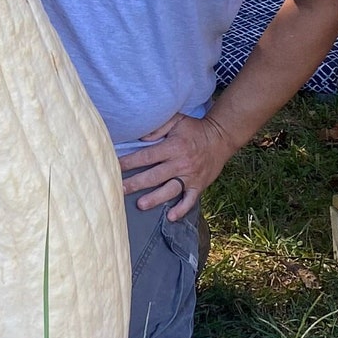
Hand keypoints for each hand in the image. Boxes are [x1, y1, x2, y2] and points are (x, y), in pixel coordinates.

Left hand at [118, 112, 232, 221]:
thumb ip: (158, 127)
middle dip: (136, 183)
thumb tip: (141, 138)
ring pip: (170, 190)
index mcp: (173, 147)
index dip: (130, 162)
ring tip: (140, 205)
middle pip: (155, 176)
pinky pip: (190, 200)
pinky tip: (171, 217)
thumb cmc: (195, 129)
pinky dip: (182, 209)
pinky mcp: (199, 185)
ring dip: (155, 198)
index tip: (115, 167)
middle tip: (120, 189)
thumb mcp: (177, 120)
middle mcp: (181, 163)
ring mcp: (190, 176)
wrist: (221, 138)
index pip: (147, 156)